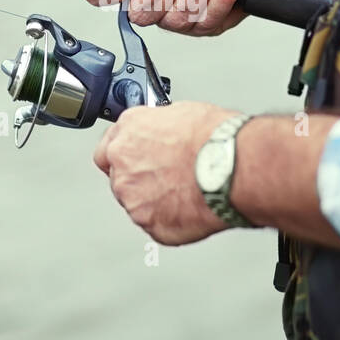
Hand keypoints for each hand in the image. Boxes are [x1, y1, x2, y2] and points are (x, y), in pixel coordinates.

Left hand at [92, 102, 236, 244]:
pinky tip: (193, 207)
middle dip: (142, 180)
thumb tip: (165, 134)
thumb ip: (160, 129)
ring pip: (138, 204)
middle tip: (171, 178)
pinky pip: (157, 225)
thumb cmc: (215, 138)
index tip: (139, 160)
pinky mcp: (151, 226)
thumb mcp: (183, 113)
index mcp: (128, 133)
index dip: (127, 156)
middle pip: (121, 179)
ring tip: (189, 192)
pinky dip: (172, 220)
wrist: (232, 168)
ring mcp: (133, 199)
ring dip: (156, 201)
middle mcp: (122, 166)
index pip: (108, 149)